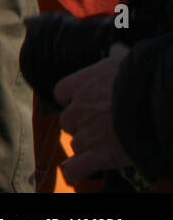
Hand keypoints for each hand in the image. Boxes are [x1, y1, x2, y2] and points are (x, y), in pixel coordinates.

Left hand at [54, 43, 131, 186]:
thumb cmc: (141, 78)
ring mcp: (87, 133)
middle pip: (68, 121)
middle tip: (100, 126)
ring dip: (86, 145)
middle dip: (80, 124)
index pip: (61, 93)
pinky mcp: (99, 155)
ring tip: (105, 145)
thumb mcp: (127, 60)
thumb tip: (116, 47)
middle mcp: (78, 109)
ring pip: (75, 143)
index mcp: (80, 84)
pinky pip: (75, 168)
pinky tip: (78, 171)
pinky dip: (75, 171)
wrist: (157, 102)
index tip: (82, 102)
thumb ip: (116, 55)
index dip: (72, 100)